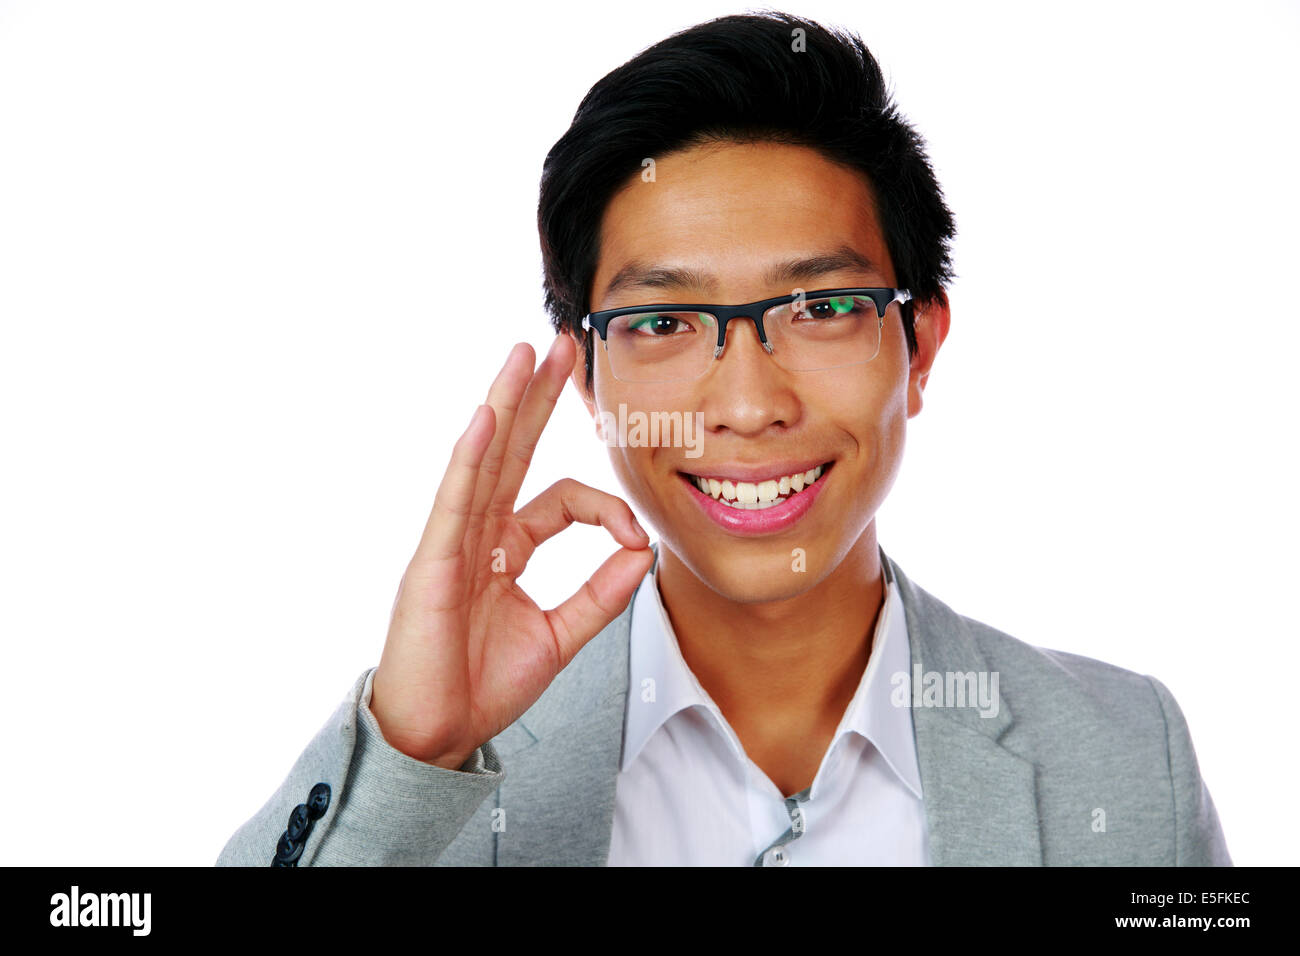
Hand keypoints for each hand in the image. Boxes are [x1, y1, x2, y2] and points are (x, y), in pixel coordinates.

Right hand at [369, 334, 653, 768]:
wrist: (437, 736)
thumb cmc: (482, 686)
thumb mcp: (559, 636)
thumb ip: (600, 595)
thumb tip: (643, 553)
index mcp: (505, 547)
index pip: (560, 499)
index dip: (605, 507)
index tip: (635, 536)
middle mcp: (478, 533)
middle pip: (513, 450)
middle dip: (538, 397)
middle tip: (560, 344)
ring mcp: (452, 543)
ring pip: (483, 460)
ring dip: (505, 404)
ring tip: (523, 354)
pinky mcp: (432, 563)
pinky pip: (455, 501)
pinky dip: (470, 459)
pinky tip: (486, 418)